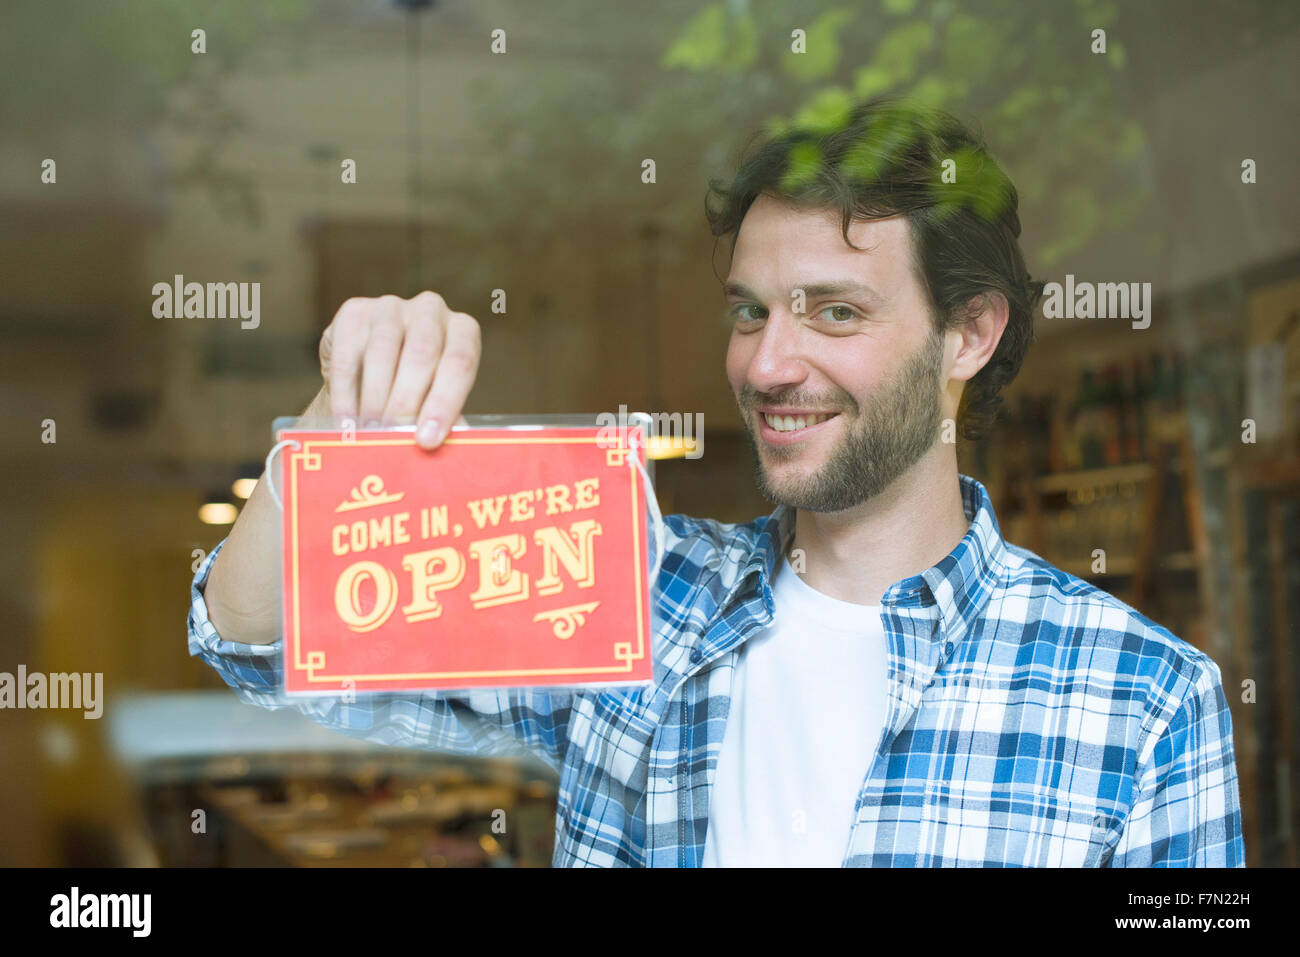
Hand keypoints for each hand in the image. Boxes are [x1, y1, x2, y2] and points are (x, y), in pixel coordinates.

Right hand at [318, 292, 479, 448]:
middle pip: (422, 354)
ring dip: (374, 398)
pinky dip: (345, 394)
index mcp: (463, 330)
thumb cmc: (417, 391)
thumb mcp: (437, 402)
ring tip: (369, 432)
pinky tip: (345, 422)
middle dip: (406, 402)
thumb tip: (448, 453)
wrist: (370, 372)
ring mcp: (391, 307)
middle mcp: (431, 310)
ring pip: (383, 351)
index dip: (444, 403)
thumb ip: (445, 422)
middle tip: (392, 437)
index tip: (427, 440)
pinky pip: (347, 355)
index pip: (460, 363)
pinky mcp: (354, 312)